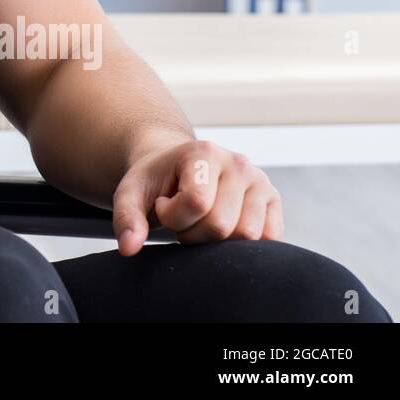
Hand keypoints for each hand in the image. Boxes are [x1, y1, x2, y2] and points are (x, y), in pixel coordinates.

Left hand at [111, 138, 284, 254]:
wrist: (175, 169)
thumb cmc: (155, 182)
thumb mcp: (130, 193)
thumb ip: (126, 218)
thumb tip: (129, 248)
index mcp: (204, 151)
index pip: (197, 203)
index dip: (173, 216)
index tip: (163, 204)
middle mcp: (239, 162)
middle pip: (221, 225)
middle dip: (193, 233)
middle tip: (182, 218)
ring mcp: (260, 181)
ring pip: (246, 237)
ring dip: (216, 241)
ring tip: (201, 220)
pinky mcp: (274, 201)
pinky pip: (270, 240)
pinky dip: (241, 245)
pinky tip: (222, 227)